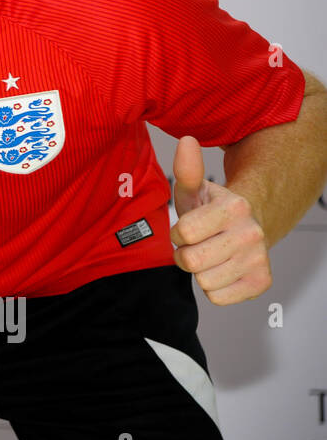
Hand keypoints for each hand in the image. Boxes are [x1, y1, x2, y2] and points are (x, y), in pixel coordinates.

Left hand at [170, 135, 271, 304]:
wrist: (248, 227)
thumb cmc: (213, 210)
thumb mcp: (195, 190)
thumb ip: (187, 170)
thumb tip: (186, 141)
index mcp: (234, 208)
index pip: (183, 233)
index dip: (178, 233)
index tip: (187, 228)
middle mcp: (251, 234)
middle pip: (191, 261)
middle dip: (184, 254)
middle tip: (196, 244)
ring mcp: (258, 259)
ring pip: (203, 281)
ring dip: (199, 271)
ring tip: (209, 255)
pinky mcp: (261, 282)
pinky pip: (217, 298)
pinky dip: (213, 287)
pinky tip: (220, 269)